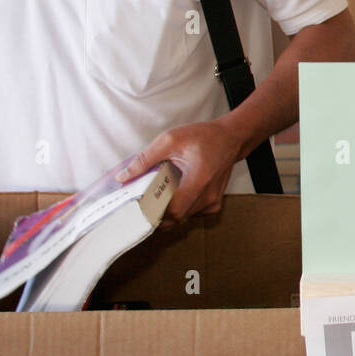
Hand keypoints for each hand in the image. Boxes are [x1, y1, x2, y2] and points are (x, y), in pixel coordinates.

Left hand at [118, 119, 244, 224]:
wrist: (230, 138)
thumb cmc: (204, 137)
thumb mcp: (170, 139)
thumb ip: (145, 159)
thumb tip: (123, 177)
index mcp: (199, 180)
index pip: (172, 209)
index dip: (153, 210)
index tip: (138, 203)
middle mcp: (208, 196)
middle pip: (175, 218)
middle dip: (156, 212)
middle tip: (144, 199)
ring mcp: (212, 202)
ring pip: (182, 219)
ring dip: (167, 211)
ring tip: (159, 192)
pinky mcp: (213, 204)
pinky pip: (191, 215)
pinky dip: (180, 209)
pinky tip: (176, 193)